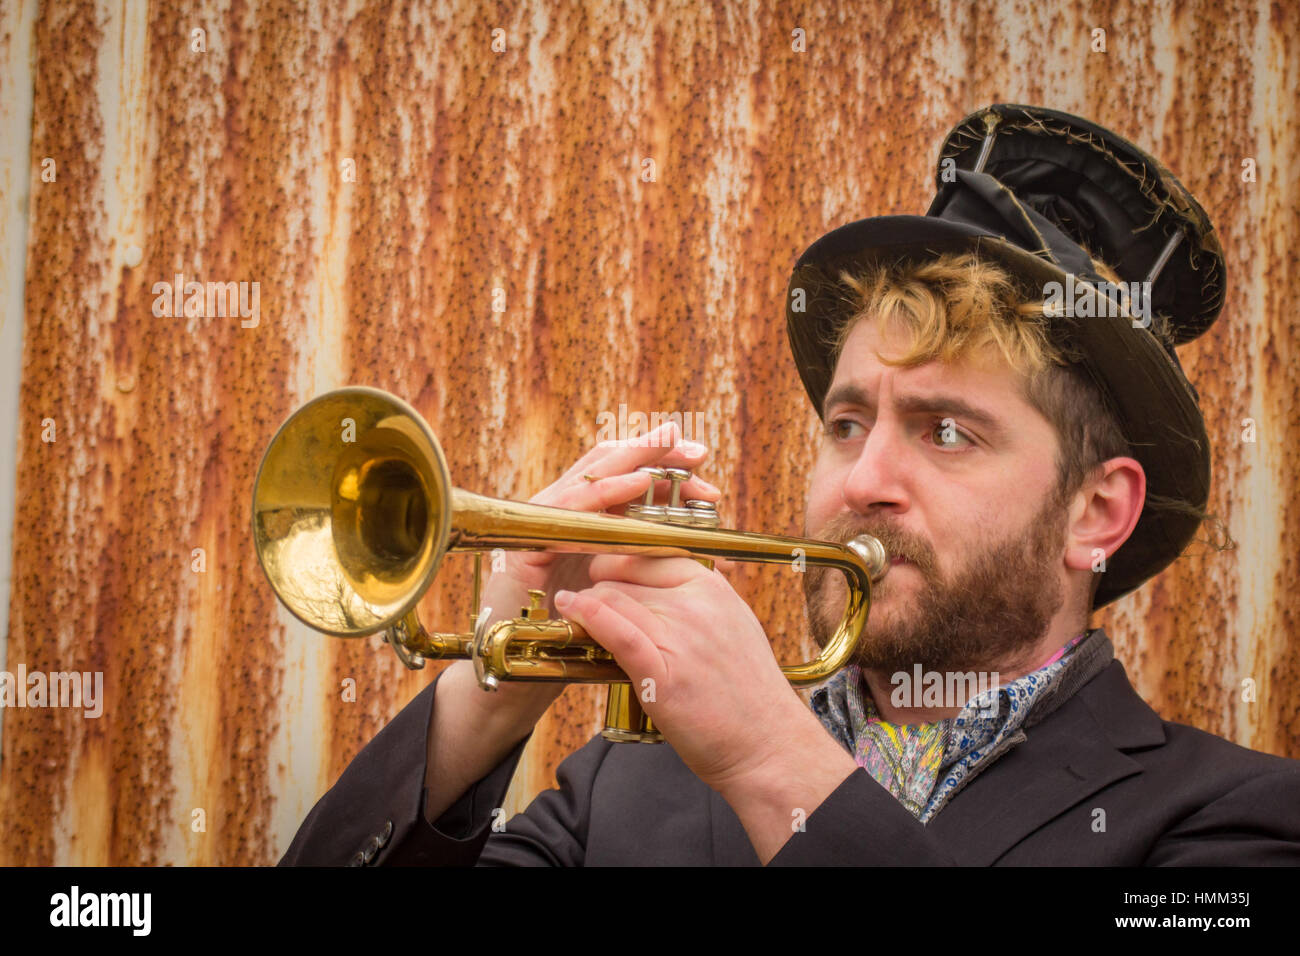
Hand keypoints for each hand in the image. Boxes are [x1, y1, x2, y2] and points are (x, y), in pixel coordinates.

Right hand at [472, 420, 720, 710]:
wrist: (517, 683)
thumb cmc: (573, 641)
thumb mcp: (619, 594)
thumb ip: (648, 566)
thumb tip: (706, 550)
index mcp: (581, 524)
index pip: (621, 476)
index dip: (659, 463)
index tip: (702, 465)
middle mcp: (558, 518)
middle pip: (606, 465)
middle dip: (654, 453)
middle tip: (698, 452)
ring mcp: (538, 529)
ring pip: (588, 478)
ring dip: (634, 462)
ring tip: (671, 450)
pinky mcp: (525, 548)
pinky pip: (566, 511)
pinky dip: (602, 494)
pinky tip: (634, 486)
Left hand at [553, 553, 858, 862]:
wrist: (767, 745)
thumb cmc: (748, 694)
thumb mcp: (733, 626)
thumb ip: (700, 600)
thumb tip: (660, 587)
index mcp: (713, 588)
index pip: (650, 555)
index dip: (618, 561)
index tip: (603, 573)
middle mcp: (696, 604)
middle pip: (626, 577)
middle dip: (600, 586)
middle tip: (587, 601)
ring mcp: (679, 637)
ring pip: (613, 599)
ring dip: (586, 603)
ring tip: (572, 610)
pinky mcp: (661, 673)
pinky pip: (615, 630)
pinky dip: (587, 615)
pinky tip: (570, 607)